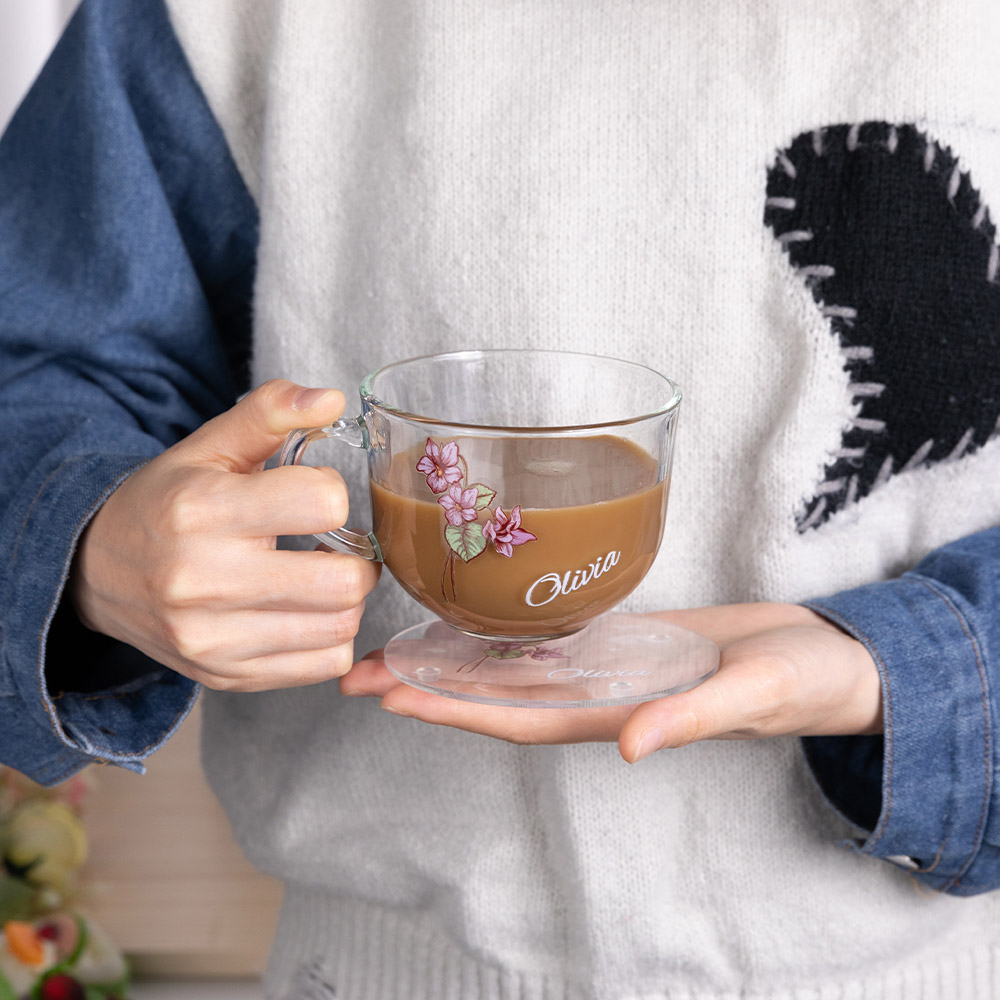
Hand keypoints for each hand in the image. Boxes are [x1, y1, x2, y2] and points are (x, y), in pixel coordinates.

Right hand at [70, 380, 379, 690]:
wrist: (95, 573)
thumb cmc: (166, 503)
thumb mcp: (209, 447)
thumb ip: (270, 413)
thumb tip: (331, 399)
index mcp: (204, 510)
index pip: (322, 502)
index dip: (333, 493)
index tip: (316, 497)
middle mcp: (204, 580)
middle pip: (343, 582)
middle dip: (359, 560)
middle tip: (340, 547)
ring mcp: (213, 638)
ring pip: (338, 628)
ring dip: (346, 601)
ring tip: (321, 578)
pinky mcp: (225, 675)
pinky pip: (322, 666)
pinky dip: (329, 638)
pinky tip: (305, 613)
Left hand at [340, 602, 881, 761]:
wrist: (827, 660)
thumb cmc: (799, 682)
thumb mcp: (753, 695)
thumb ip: (692, 719)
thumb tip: (630, 748)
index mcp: (619, 716)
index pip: (516, 719)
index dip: (451, 709)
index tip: (389, 695)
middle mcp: (600, 698)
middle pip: (496, 699)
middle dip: (426, 688)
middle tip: (355, 672)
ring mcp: (609, 672)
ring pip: (514, 673)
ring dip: (454, 665)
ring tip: (394, 650)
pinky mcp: (625, 642)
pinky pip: (550, 646)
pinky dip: (505, 639)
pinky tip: (472, 623)